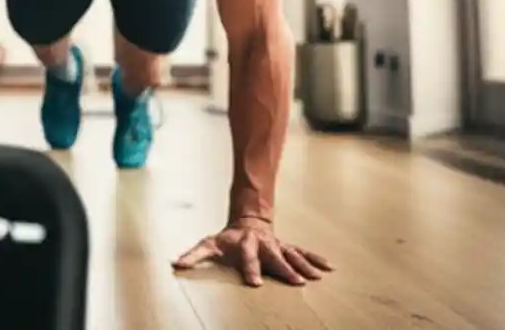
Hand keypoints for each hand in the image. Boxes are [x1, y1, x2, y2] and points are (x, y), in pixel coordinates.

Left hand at [172, 218, 331, 286]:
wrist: (247, 220)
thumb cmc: (227, 238)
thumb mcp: (208, 244)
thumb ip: (194, 255)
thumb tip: (176, 264)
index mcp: (245, 244)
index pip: (247, 257)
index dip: (250, 269)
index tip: (255, 283)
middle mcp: (264, 244)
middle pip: (275, 257)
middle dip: (285, 269)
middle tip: (296, 282)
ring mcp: (277, 245)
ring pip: (292, 255)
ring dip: (304, 266)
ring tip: (315, 278)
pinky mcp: (287, 247)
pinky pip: (303, 253)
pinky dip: (315, 259)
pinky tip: (329, 268)